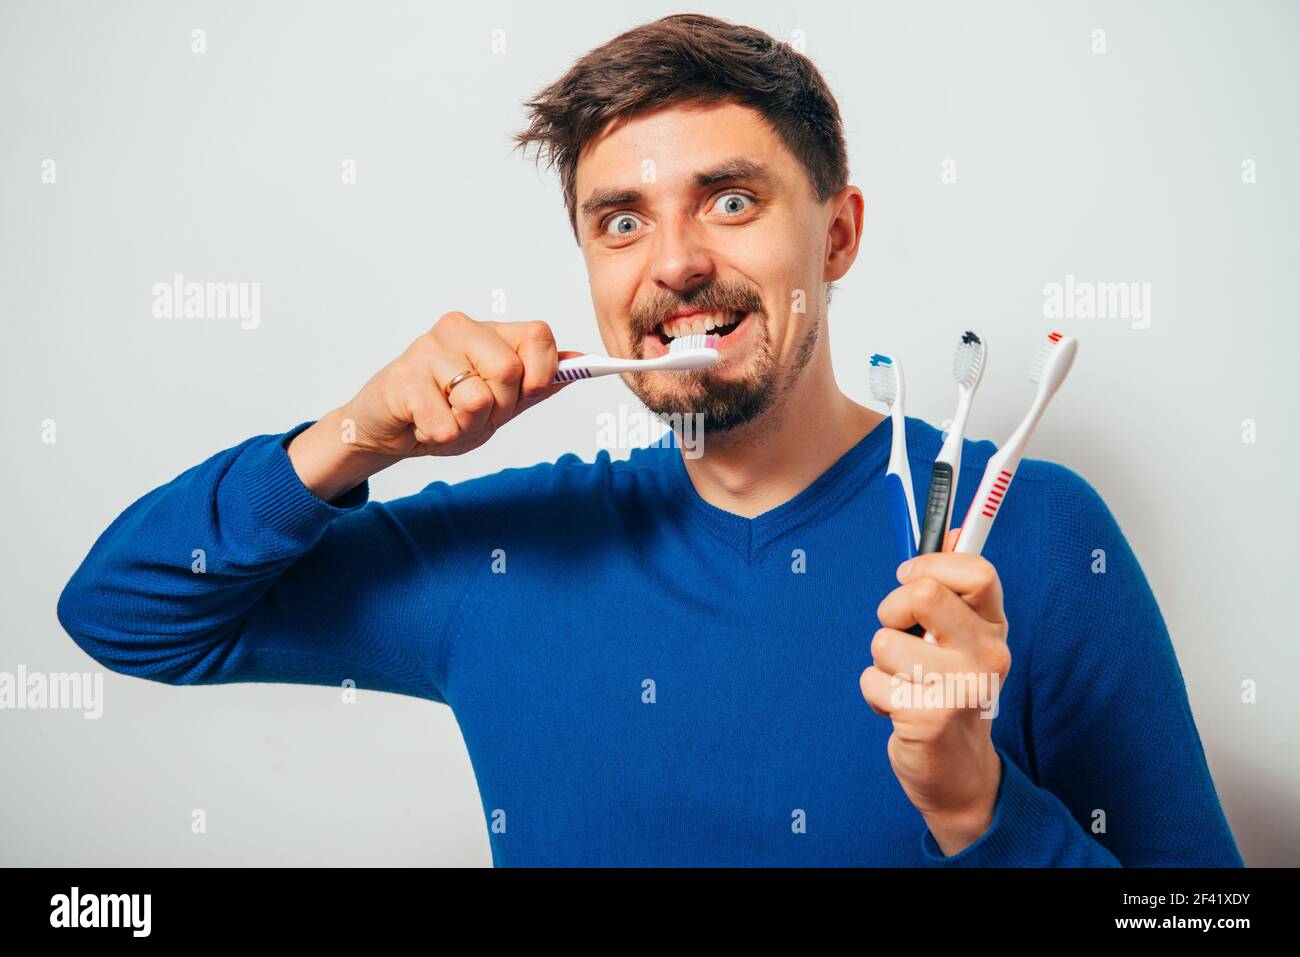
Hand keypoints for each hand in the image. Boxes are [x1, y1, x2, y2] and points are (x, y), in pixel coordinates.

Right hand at [288, 313, 579, 500]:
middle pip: (511, 372)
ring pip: (478, 399)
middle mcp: (459, 330)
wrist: (387, 430)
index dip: (541, 374)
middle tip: (473, 413)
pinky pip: (445, 422)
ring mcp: (427, 349)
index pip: (540, 335)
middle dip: (500, 410)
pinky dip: (440, 436)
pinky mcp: (402, 378)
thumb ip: (537, 384)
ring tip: (446, 417)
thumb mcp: (501, 403)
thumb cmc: (444, 411)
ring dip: (467, 426)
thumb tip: (580, 363)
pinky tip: (423, 424)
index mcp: (489, 332)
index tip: (525, 395)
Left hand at [858, 527, 1011, 854]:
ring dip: (881, 663)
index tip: (910, 576)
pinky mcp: (931, 717)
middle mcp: (987, 653)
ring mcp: (962, 686)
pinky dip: (875, 695)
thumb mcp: (960, 637)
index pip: (976, 570)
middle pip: (921, 593)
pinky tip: (900, 711)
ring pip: (885, 641)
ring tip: (905, 683)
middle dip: (892, 611)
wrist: (958, 771)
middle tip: (901, 635)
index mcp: (994, 626)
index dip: (930, 563)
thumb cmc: (948, 692)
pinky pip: (872, 681)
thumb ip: (952, 585)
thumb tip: (952, 528)